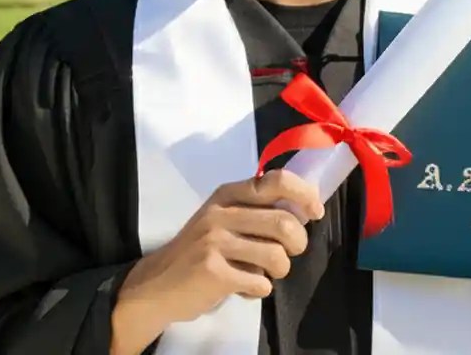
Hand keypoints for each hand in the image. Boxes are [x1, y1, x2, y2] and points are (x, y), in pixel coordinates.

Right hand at [110, 169, 325, 353]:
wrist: (155, 285)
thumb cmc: (199, 251)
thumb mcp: (222, 218)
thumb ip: (256, 210)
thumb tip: (305, 210)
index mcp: (228, 194)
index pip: (277, 180)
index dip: (305, 195)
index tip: (315, 213)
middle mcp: (221, 213)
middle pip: (284, 223)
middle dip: (298, 244)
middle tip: (290, 253)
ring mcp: (215, 242)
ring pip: (276, 255)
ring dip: (280, 270)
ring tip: (266, 273)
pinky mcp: (213, 272)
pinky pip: (259, 283)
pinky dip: (259, 290)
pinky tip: (244, 287)